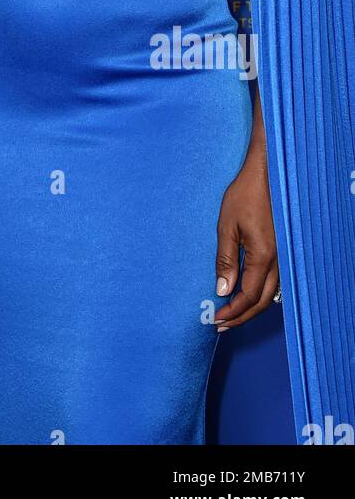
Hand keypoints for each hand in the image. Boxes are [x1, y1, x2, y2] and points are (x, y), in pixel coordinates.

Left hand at [214, 154, 278, 329]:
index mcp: (263, 256)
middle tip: (222, 325)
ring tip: (233, 314)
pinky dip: (261, 294)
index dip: (233, 311)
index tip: (216, 319)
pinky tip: (249, 294)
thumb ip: (225, 259)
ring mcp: (282, 255)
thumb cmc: (244, 195)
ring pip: (271, 293)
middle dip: (242, 316)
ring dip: (252, 307)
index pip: (248, 295)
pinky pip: (275, 281)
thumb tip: (223, 290)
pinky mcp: (282, 249)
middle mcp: (277, 260)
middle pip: (262, 301)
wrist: (267, 174)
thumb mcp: (227, 226)